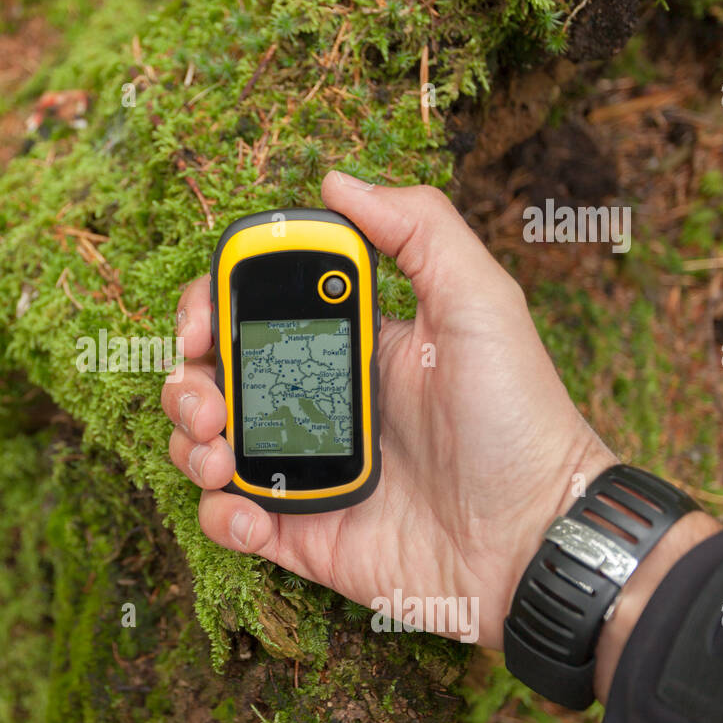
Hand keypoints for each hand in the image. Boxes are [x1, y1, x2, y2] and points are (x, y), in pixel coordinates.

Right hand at [162, 172, 618, 650]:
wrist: (536, 542)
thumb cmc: (519, 420)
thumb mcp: (481, 304)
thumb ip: (419, 231)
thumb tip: (336, 180)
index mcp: (347, 346)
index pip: (252, 309)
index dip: (210, 307)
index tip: (201, 325)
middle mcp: (315, 403)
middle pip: (212, 377)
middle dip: (185, 383)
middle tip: (207, 402)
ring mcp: (303, 469)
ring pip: (204, 446)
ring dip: (189, 446)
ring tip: (221, 460)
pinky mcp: (301, 532)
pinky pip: (229, 521)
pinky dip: (222, 517)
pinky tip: (255, 517)